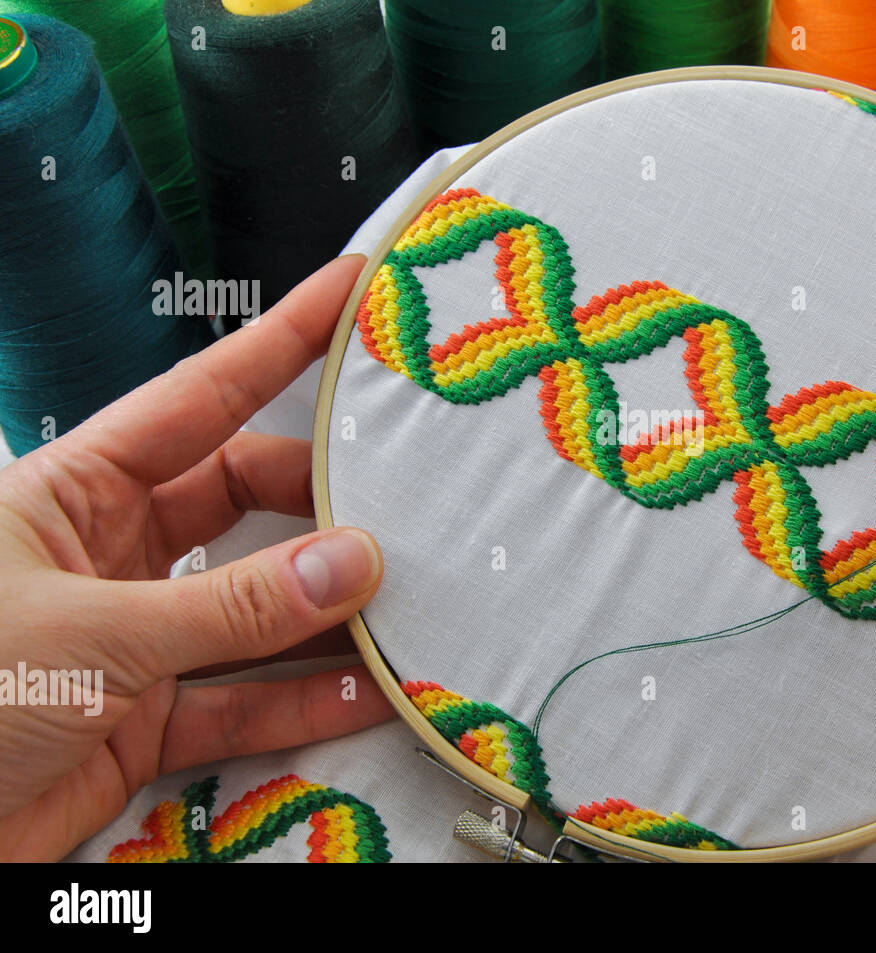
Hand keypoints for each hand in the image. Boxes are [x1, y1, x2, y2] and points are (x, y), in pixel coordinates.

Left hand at [0, 255, 392, 860]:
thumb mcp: (87, 636)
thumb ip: (229, 606)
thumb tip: (350, 564)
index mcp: (70, 495)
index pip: (197, 400)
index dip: (279, 344)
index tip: (349, 295)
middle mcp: (107, 556)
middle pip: (244, 506)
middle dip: (322, 510)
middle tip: (397, 511)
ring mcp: (132, 639)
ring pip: (254, 613)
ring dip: (325, 620)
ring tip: (400, 613)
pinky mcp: (145, 721)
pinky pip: (242, 701)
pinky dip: (301, 704)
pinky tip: (362, 696)